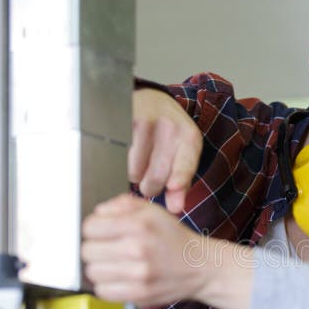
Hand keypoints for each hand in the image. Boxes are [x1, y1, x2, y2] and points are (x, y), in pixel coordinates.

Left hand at [81, 194, 206, 305]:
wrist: (200, 267)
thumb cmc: (174, 239)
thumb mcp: (153, 211)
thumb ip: (122, 205)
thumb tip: (97, 213)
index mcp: (138, 224)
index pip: (89, 227)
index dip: (94, 229)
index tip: (102, 233)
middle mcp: (137, 249)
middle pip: (87, 251)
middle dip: (95, 248)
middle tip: (109, 249)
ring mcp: (138, 275)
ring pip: (92, 272)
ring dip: (100, 268)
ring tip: (115, 265)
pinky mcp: (139, 295)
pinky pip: (103, 292)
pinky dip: (107, 286)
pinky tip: (120, 279)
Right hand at [129, 88, 202, 212]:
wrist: (151, 98)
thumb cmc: (168, 134)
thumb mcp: (183, 155)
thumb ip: (181, 185)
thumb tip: (175, 209)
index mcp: (190, 139)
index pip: (185, 163)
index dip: (179, 178)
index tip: (174, 190)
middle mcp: (171, 128)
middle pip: (155, 177)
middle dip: (150, 187)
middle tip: (148, 181)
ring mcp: (147, 122)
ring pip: (134, 171)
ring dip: (134, 175)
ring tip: (138, 163)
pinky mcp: (125, 120)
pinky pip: (118, 157)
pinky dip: (120, 163)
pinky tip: (125, 154)